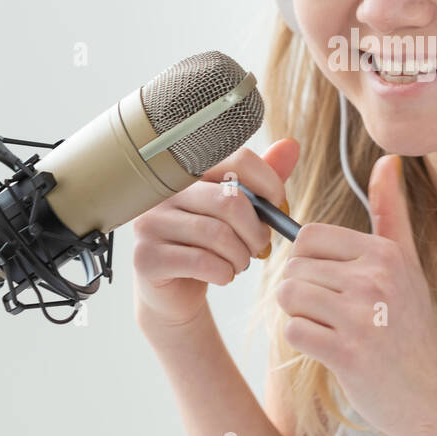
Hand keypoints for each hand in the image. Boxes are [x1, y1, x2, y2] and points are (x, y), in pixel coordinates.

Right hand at [132, 137, 298, 335]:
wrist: (176, 290)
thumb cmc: (210, 243)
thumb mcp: (240, 209)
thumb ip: (262, 179)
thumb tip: (290, 145)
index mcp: (189, 171)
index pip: (238, 160)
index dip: (269, 184)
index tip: (277, 207)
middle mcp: (164, 191)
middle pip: (230, 201)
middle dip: (256, 231)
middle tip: (259, 247)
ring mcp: (150, 222)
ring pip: (217, 234)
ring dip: (240, 256)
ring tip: (239, 262)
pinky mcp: (145, 256)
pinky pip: (201, 261)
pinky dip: (224, 273)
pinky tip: (223, 274)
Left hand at [275, 153, 436, 435]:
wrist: (429, 394)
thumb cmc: (409, 326)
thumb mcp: (406, 263)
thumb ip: (391, 211)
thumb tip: (389, 160)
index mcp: (384, 253)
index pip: (309, 236)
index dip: (307, 260)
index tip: (328, 282)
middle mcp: (375, 278)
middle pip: (294, 267)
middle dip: (301, 291)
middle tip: (333, 313)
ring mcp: (361, 315)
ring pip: (289, 297)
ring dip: (300, 316)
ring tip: (331, 328)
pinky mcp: (346, 351)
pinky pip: (293, 330)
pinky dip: (302, 341)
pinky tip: (330, 348)